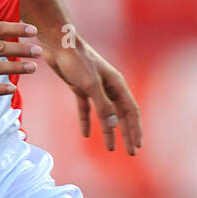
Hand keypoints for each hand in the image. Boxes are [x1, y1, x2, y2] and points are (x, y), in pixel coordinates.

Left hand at [48, 30, 142, 154]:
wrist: (59, 45)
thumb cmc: (77, 61)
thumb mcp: (90, 85)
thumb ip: (103, 105)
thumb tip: (114, 125)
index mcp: (117, 85)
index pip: (130, 112)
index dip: (135, 130)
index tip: (137, 146)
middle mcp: (109, 87)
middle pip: (121, 115)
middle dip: (127, 134)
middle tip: (131, 153)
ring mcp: (95, 87)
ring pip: (106, 114)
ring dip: (109, 131)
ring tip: (111, 148)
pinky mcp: (80, 87)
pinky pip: (86, 109)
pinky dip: (87, 121)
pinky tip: (85, 134)